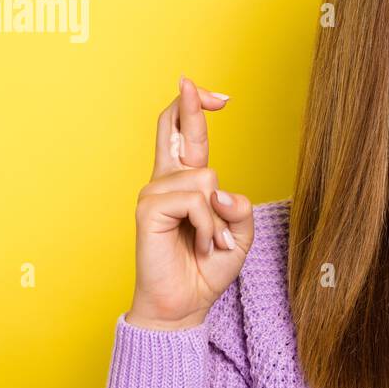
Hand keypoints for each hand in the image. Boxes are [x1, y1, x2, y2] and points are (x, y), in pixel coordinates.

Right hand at [125, 75, 254, 330]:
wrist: (184, 305)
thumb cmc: (207, 269)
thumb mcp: (239, 237)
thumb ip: (239, 209)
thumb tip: (219, 191)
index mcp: (186, 184)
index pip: (188, 137)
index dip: (196, 110)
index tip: (214, 94)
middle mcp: (167, 182)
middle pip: (174, 128)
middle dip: (190, 104)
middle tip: (192, 82)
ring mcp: (155, 193)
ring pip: (206, 179)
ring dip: (218, 219)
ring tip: (209, 243)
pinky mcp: (149, 209)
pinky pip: (196, 201)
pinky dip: (208, 227)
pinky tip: (199, 245)